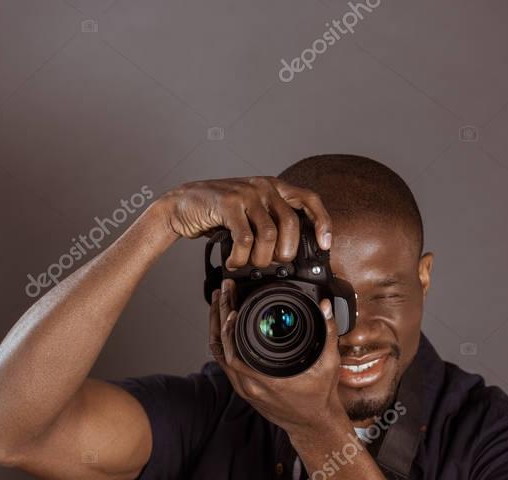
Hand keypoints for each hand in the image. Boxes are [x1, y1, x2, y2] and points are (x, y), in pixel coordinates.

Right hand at [155, 176, 331, 266]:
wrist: (181, 205)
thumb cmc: (219, 213)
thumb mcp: (251, 213)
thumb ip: (271, 223)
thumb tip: (291, 253)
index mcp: (274, 187)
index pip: (309, 200)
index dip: (322, 222)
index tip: (325, 245)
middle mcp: (263, 187)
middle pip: (291, 224)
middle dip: (286, 252)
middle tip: (274, 264)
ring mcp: (246, 193)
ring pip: (270, 235)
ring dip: (262, 258)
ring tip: (250, 264)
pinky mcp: (228, 204)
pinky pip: (245, 239)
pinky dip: (241, 258)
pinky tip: (234, 262)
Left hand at [209, 278, 347, 438]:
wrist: (313, 424)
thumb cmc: (319, 398)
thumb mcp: (329, 364)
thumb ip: (328, 333)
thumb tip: (326, 308)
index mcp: (266, 380)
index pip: (234, 351)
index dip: (228, 327)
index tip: (231, 305)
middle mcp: (250, 386)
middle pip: (221, 348)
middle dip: (218, 316)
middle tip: (223, 292)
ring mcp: (244, 388)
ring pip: (219, 355)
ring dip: (216, 327)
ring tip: (219, 302)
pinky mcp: (244, 389)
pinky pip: (225, 363)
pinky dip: (222, 342)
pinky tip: (223, 325)